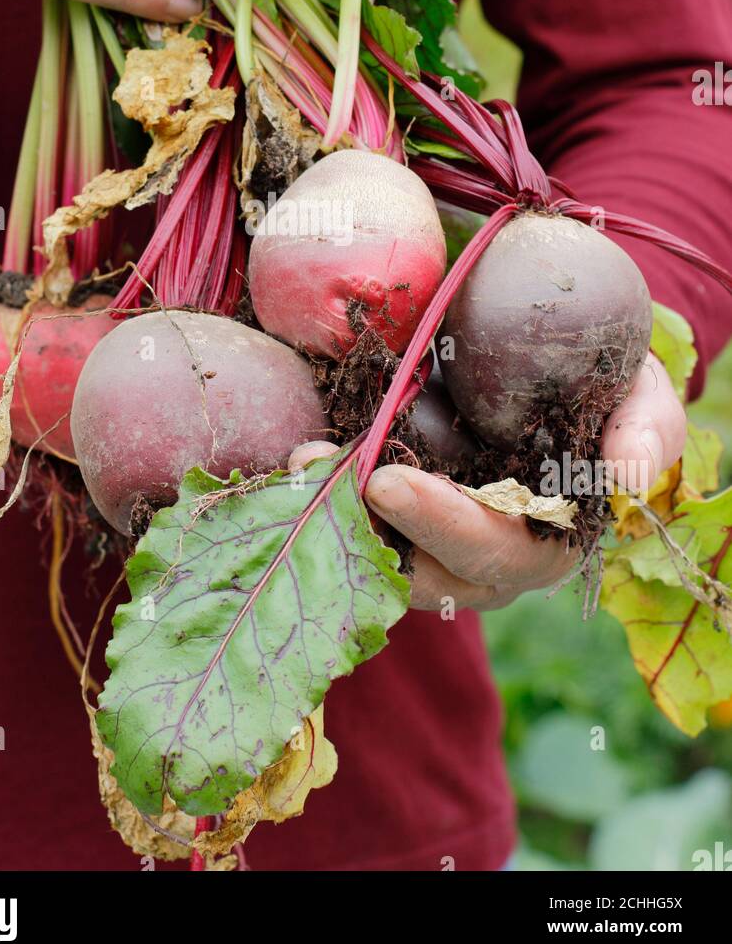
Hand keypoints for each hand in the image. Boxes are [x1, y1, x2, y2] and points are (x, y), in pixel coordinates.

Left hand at [288, 353, 686, 614]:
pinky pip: (355, 533)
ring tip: (303, 462)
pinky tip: (297, 462)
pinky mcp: (400, 523)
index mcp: (549, 539)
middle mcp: (488, 560)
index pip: (493, 551)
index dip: (441, 524)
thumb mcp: (642, 397)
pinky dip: (321, 501)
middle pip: (425, 570)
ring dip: (334, 519)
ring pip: (380, 560)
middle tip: (325, 470)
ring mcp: (439, 549)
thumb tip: (629, 478)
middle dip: (372, 527)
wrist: (562, 373)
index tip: (388, 481)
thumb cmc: (605, 391)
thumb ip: (646, 432)